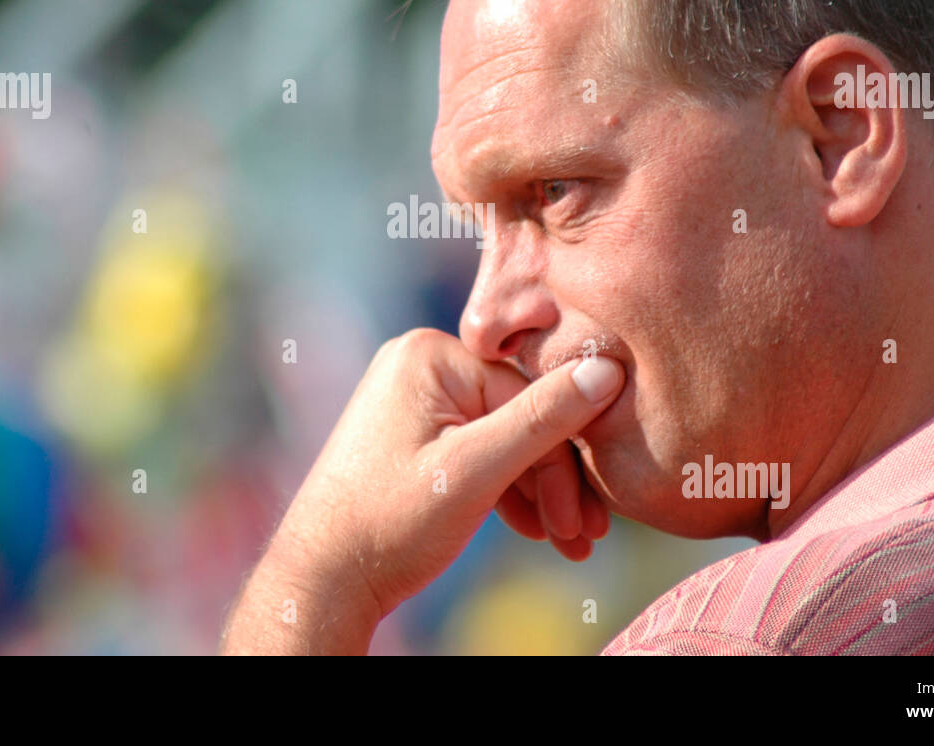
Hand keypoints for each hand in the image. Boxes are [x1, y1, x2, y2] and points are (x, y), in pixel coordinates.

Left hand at [221, 328, 623, 653]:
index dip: (564, 461)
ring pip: (502, 439)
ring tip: (567, 543)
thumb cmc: (389, 522)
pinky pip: (478, 450)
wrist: (324, 579)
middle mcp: (422, 363)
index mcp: (431, 354)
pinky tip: (533, 529)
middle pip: (518, 416)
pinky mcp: (416, 433)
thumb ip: (544, 419)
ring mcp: (416, 398)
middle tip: (585, 537)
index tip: (590, 520)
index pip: (529, 396)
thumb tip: (610, 366)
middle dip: (555, 482)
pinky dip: (507, 490)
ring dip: (538, 492)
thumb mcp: (475, 471)